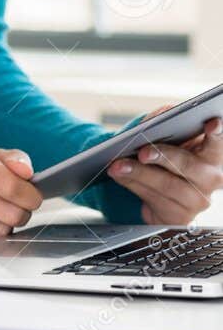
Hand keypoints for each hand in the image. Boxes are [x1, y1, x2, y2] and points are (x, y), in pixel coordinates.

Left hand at [107, 110, 222, 225]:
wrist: (159, 191)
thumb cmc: (166, 156)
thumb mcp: (168, 136)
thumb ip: (168, 121)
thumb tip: (165, 113)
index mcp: (213, 153)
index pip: (218, 142)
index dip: (218, 133)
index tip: (212, 123)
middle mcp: (212, 178)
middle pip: (188, 165)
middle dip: (163, 156)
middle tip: (142, 152)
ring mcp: (198, 200)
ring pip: (166, 185)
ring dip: (137, 173)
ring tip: (117, 165)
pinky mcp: (181, 217)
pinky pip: (153, 199)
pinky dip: (132, 184)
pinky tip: (120, 176)